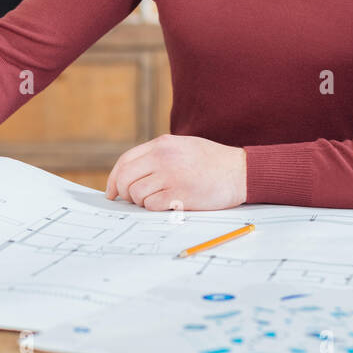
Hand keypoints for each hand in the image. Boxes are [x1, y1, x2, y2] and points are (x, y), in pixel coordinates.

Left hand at [105, 134, 246, 211]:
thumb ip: (157, 154)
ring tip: (160, 199)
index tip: (112, 191)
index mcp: (162, 144)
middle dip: (124, 193)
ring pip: (137, 195)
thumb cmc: (212, 161)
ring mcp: (170, 177)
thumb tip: (131, 173)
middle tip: (133, 200)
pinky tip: (169, 203)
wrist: (240, 172)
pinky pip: (151, 206)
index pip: (125, 161)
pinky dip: (155, 208)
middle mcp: (162, 158)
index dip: (113, 179)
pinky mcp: (178, 195)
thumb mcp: (182, 146)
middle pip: (125, 179)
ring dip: (143, 202)